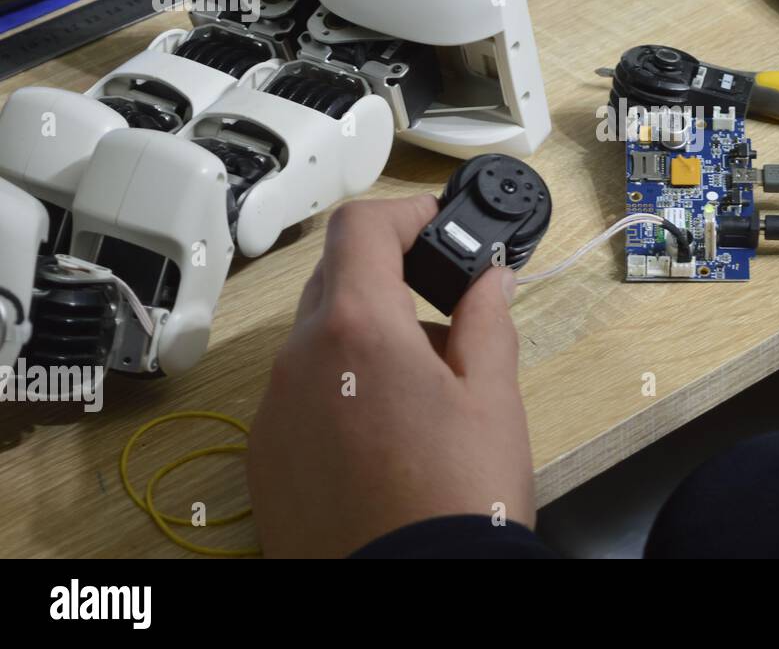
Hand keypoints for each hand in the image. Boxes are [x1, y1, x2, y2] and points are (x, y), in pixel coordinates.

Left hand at [247, 194, 532, 557]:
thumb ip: (487, 320)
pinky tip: (381, 426)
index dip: (404, 212)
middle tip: (442, 306)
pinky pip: (297, 392)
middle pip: (335, 278)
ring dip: (363, 335)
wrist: (410, 588)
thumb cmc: (456, 500)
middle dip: (388, 277)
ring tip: (421, 383)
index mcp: (358, 329)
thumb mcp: (493, 397)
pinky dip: (336, 385)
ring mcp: (273, 409)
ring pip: (315, 338)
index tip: (435, 222)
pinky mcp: (265, 454)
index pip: (362, 227)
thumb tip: (488, 280)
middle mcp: (299, 359)